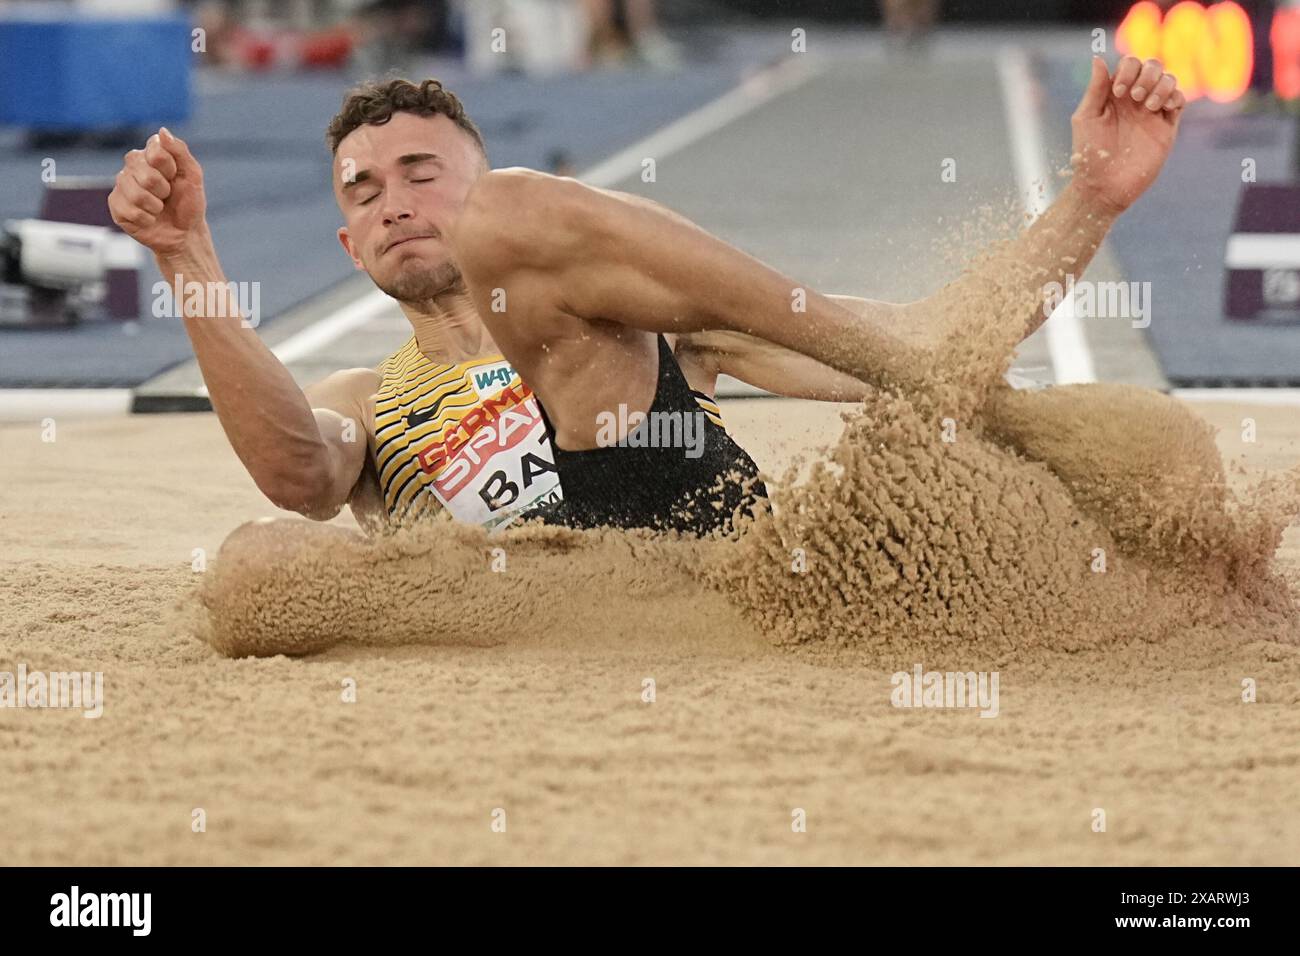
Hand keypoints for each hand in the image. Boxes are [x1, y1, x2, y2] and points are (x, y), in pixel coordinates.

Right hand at [108, 127, 206, 259]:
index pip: (155, 149)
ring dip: (155, 206)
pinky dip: (146, 219)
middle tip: (167, 195)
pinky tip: (149, 219)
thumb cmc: (189, 202)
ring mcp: (122, 184)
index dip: (169, 167)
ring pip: (137, 193)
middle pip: (146, 173)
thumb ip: (180, 151)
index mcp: (150, 153)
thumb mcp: (193, 176)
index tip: (175, 176)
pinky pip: (129, 210)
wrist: (185, 232)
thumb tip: (162, 131)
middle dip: (163, 189)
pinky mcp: (115, 205)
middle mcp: (133, 165)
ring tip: (158, 207)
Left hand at [1069, 55, 1185, 216]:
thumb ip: (1095, 89)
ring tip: (1148, 106)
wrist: (1104, 187)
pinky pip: (1179, 101)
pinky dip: (1175, 96)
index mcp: (1115, 95)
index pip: (1130, 64)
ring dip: (1162, 85)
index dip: (1129, 69)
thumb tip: (1098, 58)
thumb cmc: (1088, 155)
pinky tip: (1162, 108)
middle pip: (1153, 67)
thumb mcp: (1086, 118)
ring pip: (1169, 80)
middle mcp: (1135, 101)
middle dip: (1147, 74)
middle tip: (1135, 98)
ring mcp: (1152, 113)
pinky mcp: (1166, 127)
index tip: (1120, 91)